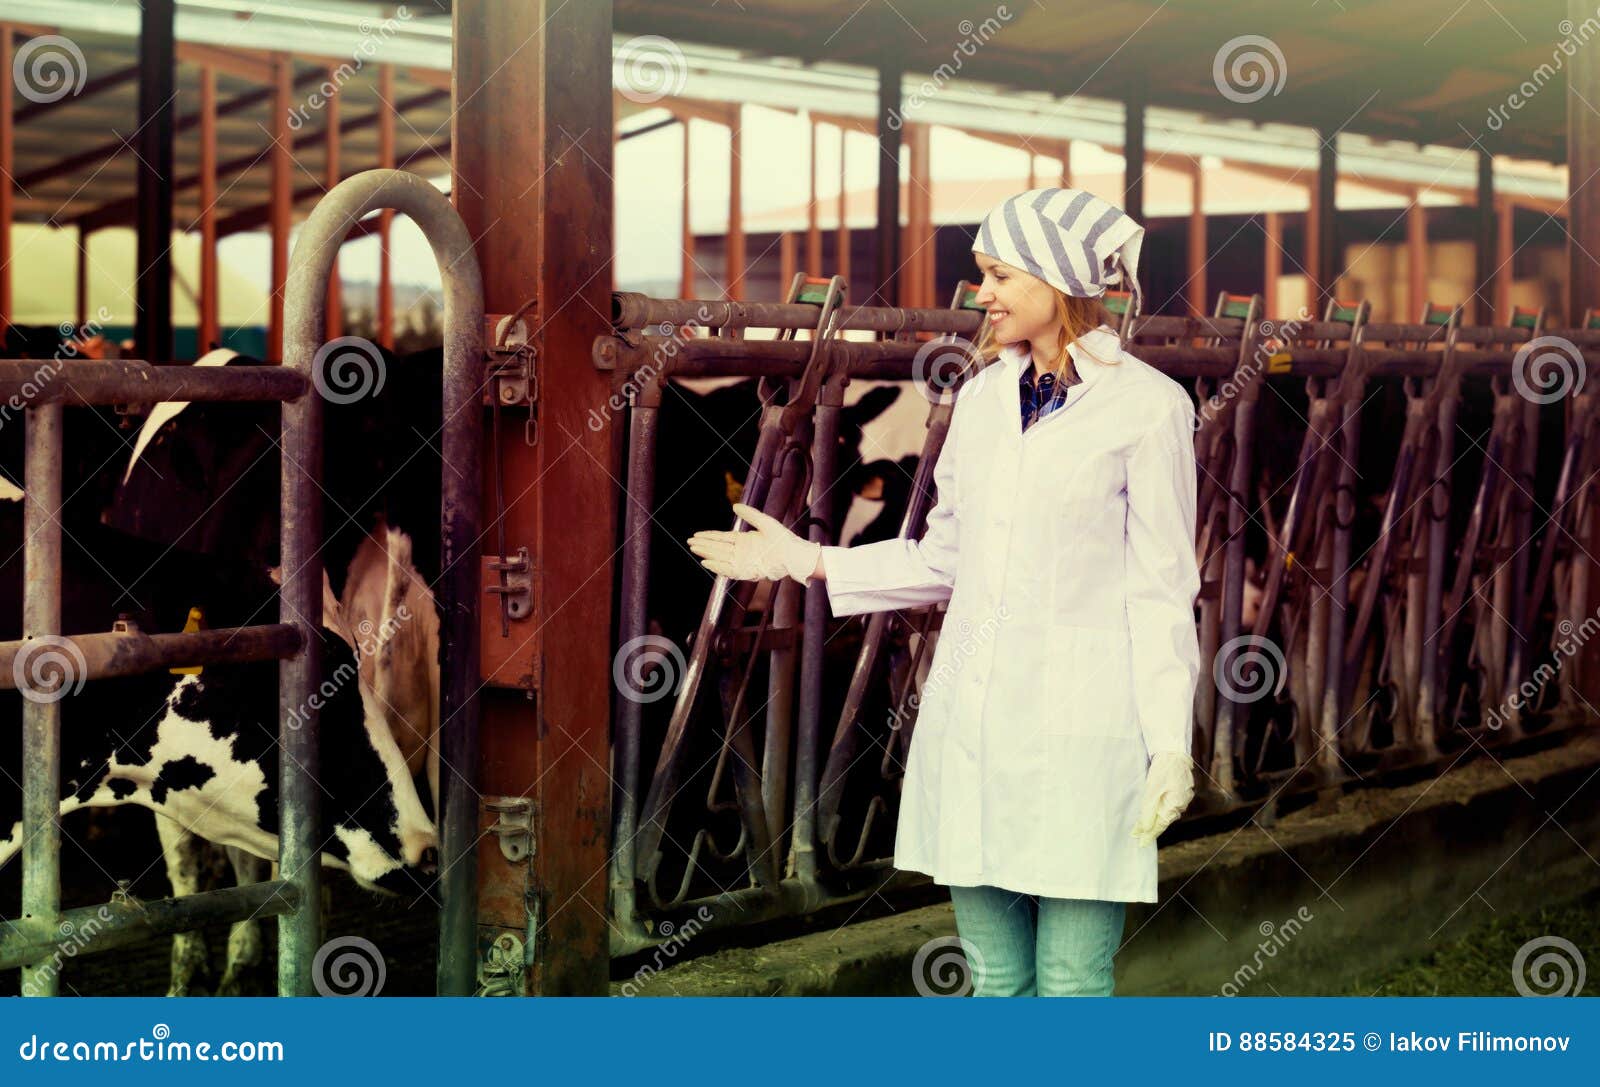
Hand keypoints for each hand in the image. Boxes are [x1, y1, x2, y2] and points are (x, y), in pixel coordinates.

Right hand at [687, 502, 821, 583]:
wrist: (794, 554)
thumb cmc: (783, 538)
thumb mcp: (765, 522)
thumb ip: (750, 514)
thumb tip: (734, 506)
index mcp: (744, 541)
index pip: (722, 539)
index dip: (708, 537)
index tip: (696, 535)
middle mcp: (741, 552)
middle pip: (717, 548)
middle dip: (704, 545)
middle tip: (689, 542)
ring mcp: (743, 562)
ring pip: (720, 558)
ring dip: (707, 554)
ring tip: (695, 549)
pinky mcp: (747, 571)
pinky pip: (729, 570)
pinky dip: (717, 567)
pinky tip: (707, 563)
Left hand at [1130, 751, 1193, 845]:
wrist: (1173, 751)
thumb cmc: (1163, 770)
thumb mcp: (1152, 791)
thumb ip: (1148, 812)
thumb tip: (1143, 830)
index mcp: (1175, 806)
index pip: (1160, 825)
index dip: (1149, 834)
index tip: (1140, 843)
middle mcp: (1181, 803)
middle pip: (1164, 819)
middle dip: (1151, 826)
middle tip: (1137, 834)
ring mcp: (1183, 796)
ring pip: (1166, 810)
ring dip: (1155, 816)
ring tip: (1143, 824)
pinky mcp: (1180, 789)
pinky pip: (1169, 802)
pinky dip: (1160, 806)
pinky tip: (1154, 807)